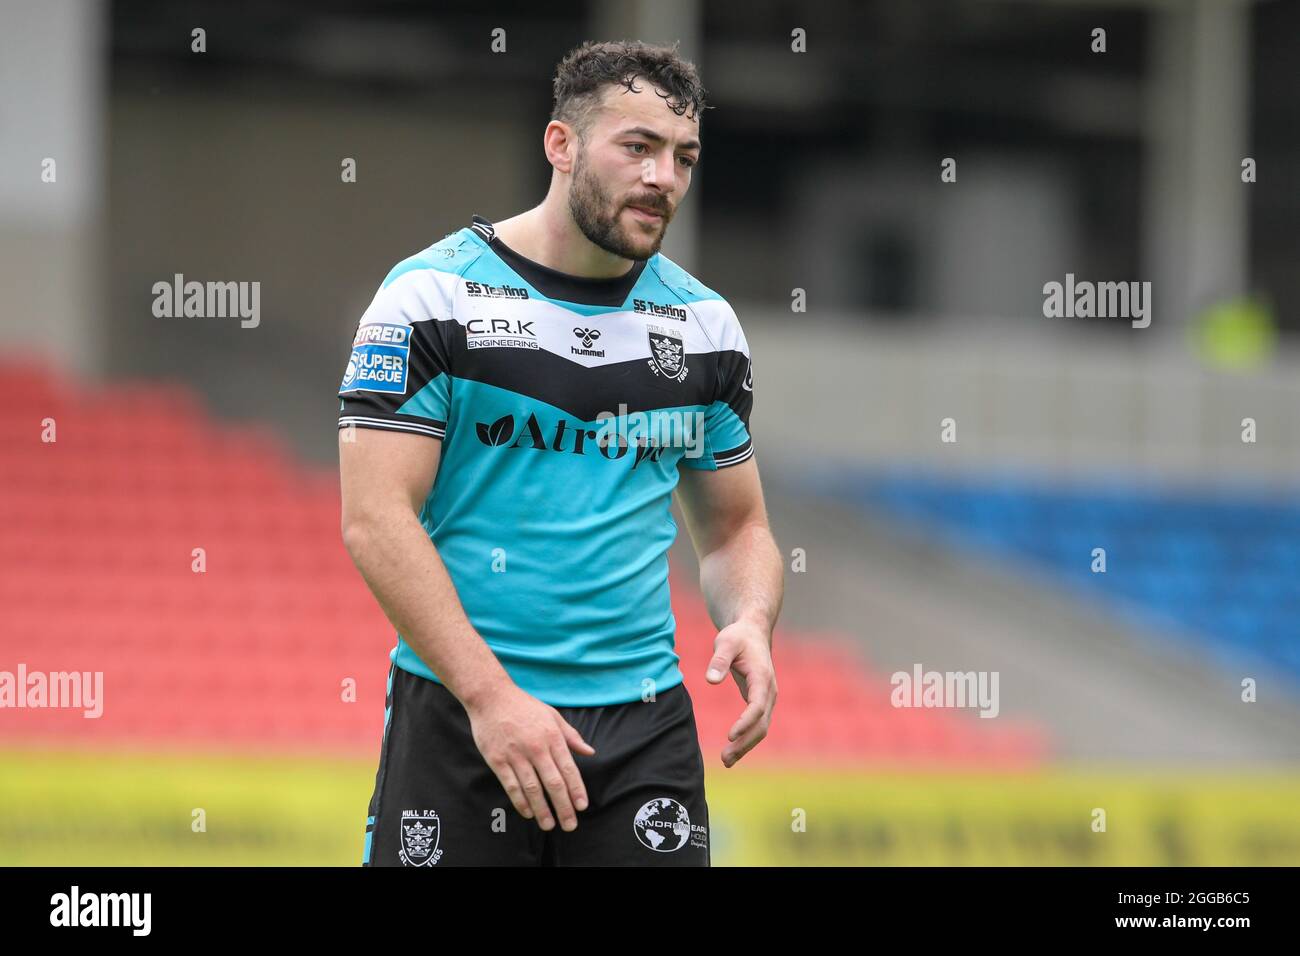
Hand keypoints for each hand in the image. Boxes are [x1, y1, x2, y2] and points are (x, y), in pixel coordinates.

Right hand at [464, 683, 594, 830]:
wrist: (491, 697)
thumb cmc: (524, 706)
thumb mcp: (552, 715)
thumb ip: (571, 736)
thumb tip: (590, 752)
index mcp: (552, 736)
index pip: (569, 768)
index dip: (576, 790)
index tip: (582, 806)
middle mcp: (536, 747)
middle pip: (553, 783)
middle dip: (563, 806)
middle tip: (570, 825)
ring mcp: (515, 755)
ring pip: (532, 788)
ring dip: (542, 810)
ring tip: (549, 825)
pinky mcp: (497, 760)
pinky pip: (511, 786)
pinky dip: (520, 801)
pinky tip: (528, 812)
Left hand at [705, 619, 776, 767]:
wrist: (752, 633)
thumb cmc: (738, 637)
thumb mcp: (726, 642)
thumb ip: (719, 660)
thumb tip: (710, 680)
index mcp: (762, 677)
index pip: (757, 706)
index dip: (746, 722)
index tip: (731, 736)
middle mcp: (769, 691)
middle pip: (761, 724)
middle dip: (745, 743)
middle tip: (725, 758)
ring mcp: (767, 698)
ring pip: (761, 728)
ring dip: (746, 746)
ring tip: (726, 761)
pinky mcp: (760, 703)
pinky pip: (757, 725)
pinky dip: (747, 740)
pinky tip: (732, 751)